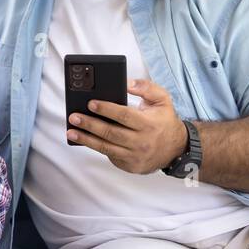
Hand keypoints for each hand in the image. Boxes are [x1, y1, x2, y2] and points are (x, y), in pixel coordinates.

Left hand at [67, 78, 187, 174]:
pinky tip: (84, 140)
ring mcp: (135, 156)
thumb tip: (127, 83)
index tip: (91, 103)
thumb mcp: (163, 100)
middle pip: (111, 132)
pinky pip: (110, 155)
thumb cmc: (164, 121)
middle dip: (90, 124)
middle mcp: (141, 141)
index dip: (106, 109)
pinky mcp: (130, 165)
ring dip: (86, 139)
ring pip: (106, 147)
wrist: (176, 149)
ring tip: (71, 131)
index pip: (124, 115)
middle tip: (74, 117)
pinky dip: (96, 147)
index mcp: (148, 124)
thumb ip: (146, 88)